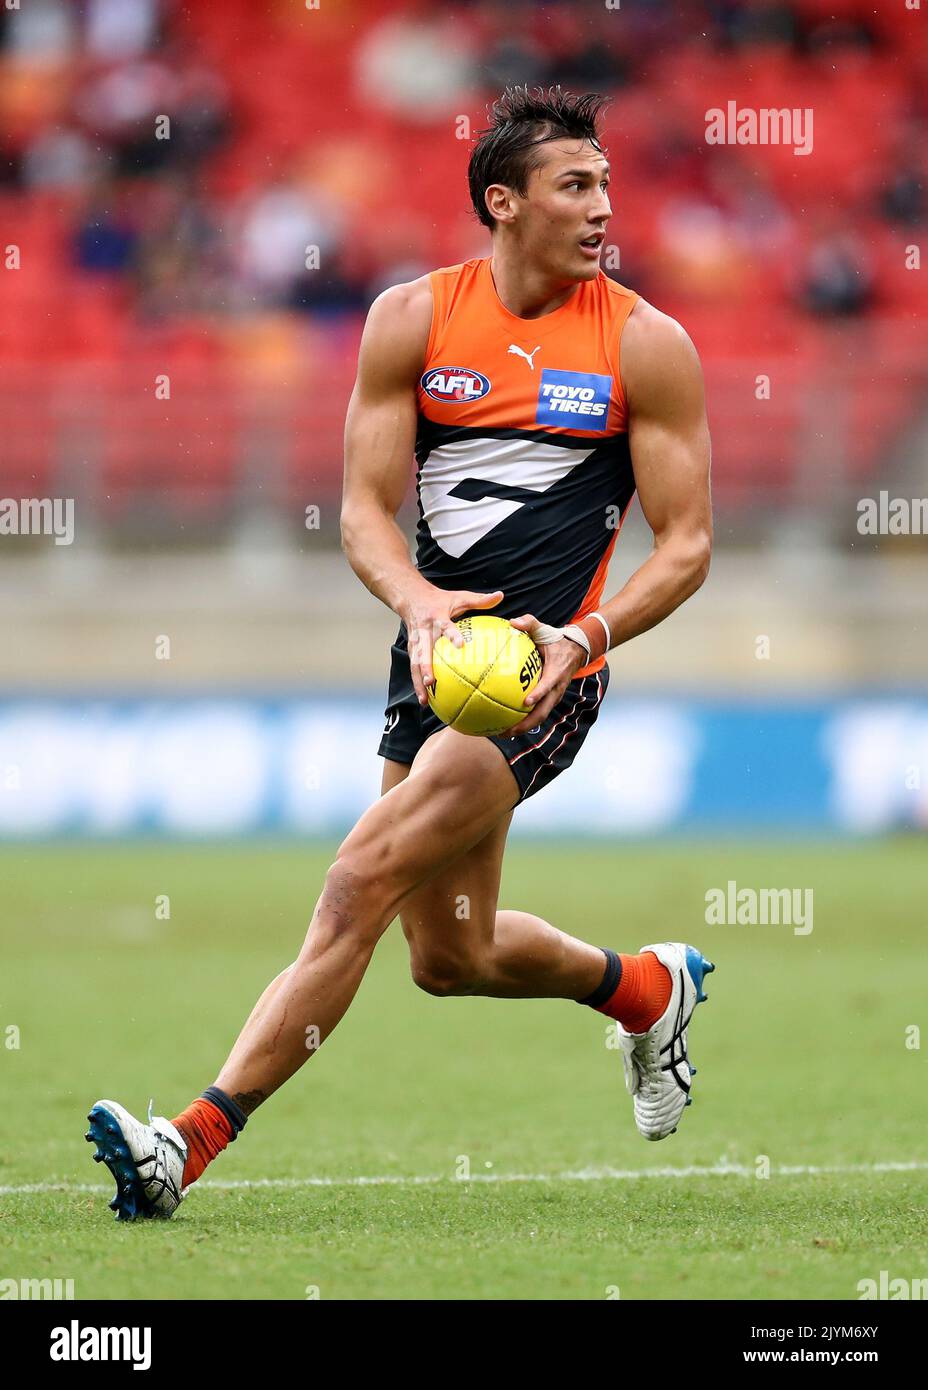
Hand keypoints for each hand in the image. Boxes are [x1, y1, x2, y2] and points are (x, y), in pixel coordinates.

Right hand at [401, 585, 503, 705]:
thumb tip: (501, 595)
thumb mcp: (459, 597)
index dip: (452, 635)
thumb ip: (479, 600)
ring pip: (415, 663)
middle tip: (432, 682)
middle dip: (426, 667)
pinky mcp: (412, 649)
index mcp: (437, 618)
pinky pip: (414, 669)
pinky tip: (425, 701)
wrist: (412, 598)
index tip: (461, 645)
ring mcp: (416, 642)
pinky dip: (418, 684)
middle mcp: (424, 632)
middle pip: (423, 651)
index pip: (445, 627)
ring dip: (419, 682)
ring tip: (425, 700)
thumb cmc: (440, 600)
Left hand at [505, 613, 587, 735]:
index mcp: (556, 673)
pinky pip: (536, 714)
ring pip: (539, 717)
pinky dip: (522, 721)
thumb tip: (512, 621)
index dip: (538, 694)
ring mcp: (553, 697)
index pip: (548, 686)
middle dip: (525, 724)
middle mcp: (556, 689)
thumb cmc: (556, 640)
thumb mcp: (544, 629)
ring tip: (502, 734)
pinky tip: (504, 724)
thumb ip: (529, 623)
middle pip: (542, 712)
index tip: (526, 702)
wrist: (576, 650)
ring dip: (522, 728)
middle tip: (507, 730)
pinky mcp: (549, 700)